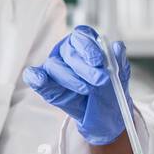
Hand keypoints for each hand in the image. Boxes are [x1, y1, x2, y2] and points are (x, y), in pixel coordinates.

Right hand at [23, 25, 131, 144]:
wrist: (104, 118)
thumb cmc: (109, 94)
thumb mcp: (119, 79)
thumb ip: (118, 62)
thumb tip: (118, 46)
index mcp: (86, 45)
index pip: (82, 36)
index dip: (88, 46)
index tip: (98, 60)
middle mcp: (68, 53)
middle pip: (69, 51)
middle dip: (85, 67)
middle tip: (100, 80)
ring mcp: (55, 69)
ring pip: (54, 65)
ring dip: (70, 77)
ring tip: (86, 89)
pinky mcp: (46, 85)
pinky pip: (33, 76)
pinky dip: (35, 76)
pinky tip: (40, 80)